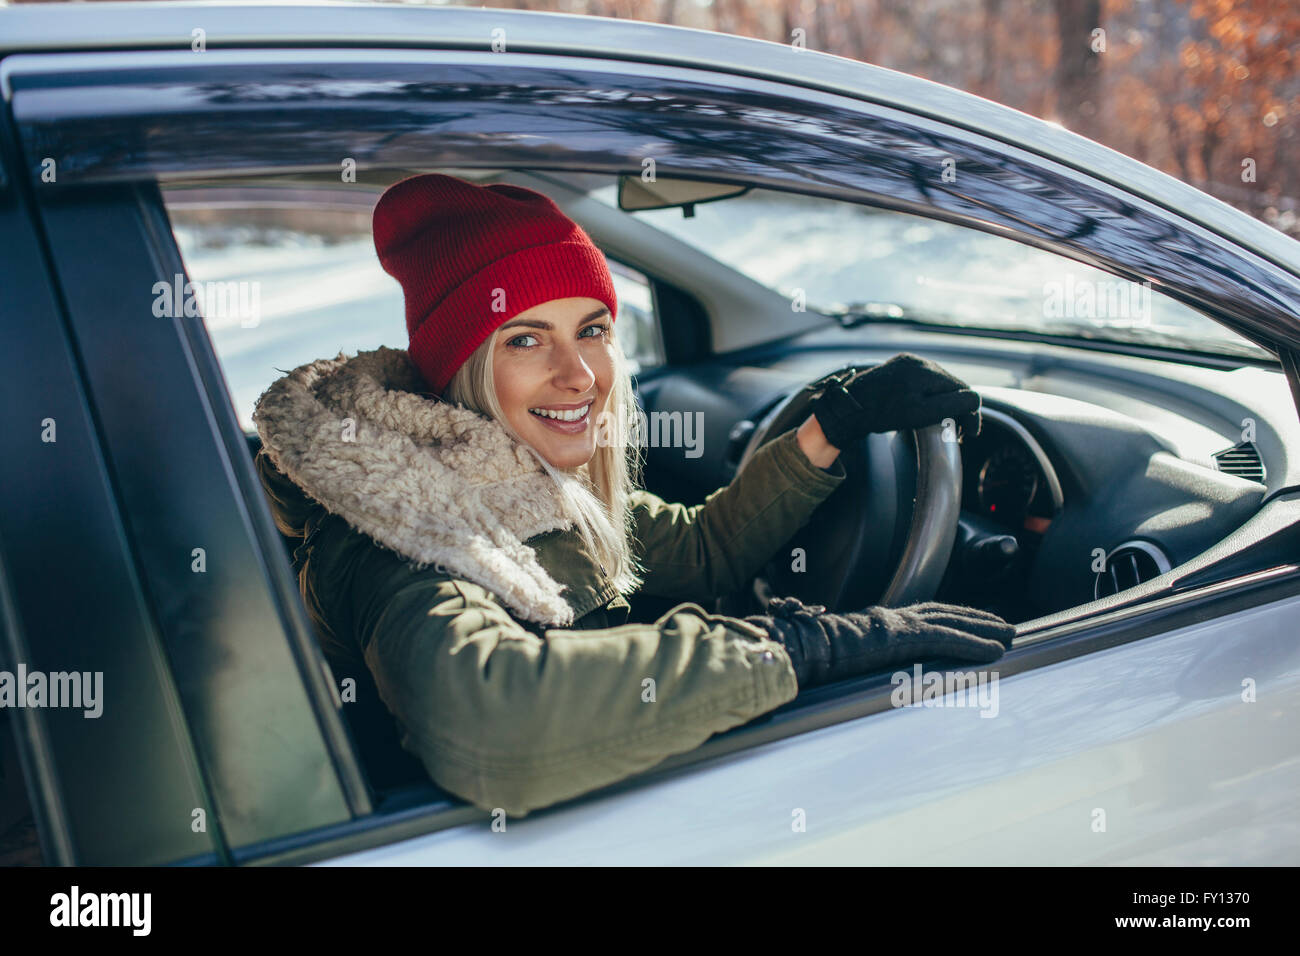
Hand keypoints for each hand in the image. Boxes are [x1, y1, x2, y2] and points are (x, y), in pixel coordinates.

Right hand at [745, 595, 1013, 687]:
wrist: (802, 649)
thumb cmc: (812, 655)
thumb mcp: (840, 655)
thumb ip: (857, 656)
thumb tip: (858, 667)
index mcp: (879, 622)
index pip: (924, 614)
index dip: (952, 616)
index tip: (973, 620)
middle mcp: (892, 617)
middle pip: (945, 612)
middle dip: (977, 618)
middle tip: (1005, 625)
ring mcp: (899, 624)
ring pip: (953, 621)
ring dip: (984, 628)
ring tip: (1010, 634)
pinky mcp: (904, 636)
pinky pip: (948, 639)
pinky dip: (974, 643)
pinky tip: (995, 650)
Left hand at [808, 353, 980, 450]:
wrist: (846, 408)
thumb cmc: (882, 413)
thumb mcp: (922, 413)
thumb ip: (952, 405)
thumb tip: (975, 401)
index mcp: (927, 370)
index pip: (963, 390)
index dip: (970, 414)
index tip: (969, 434)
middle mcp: (918, 362)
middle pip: (951, 386)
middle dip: (957, 408)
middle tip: (957, 432)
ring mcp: (906, 363)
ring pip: (937, 384)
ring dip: (943, 402)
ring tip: (941, 422)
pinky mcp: (896, 368)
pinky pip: (921, 381)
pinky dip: (928, 396)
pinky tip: (924, 409)